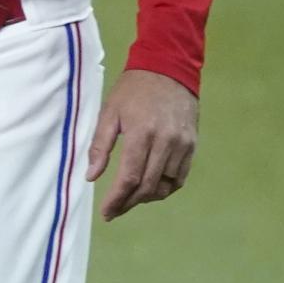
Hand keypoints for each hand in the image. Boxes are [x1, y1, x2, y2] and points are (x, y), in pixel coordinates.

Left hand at [87, 67, 196, 220]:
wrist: (168, 70)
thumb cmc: (132, 91)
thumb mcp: (108, 113)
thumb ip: (100, 146)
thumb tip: (91, 176)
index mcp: (142, 133)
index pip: (130, 177)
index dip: (117, 199)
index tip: (107, 212)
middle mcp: (166, 141)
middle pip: (148, 185)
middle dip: (129, 203)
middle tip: (114, 211)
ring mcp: (183, 144)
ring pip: (166, 185)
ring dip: (147, 197)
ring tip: (129, 199)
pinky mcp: (192, 144)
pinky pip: (180, 176)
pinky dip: (165, 188)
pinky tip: (151, 189)